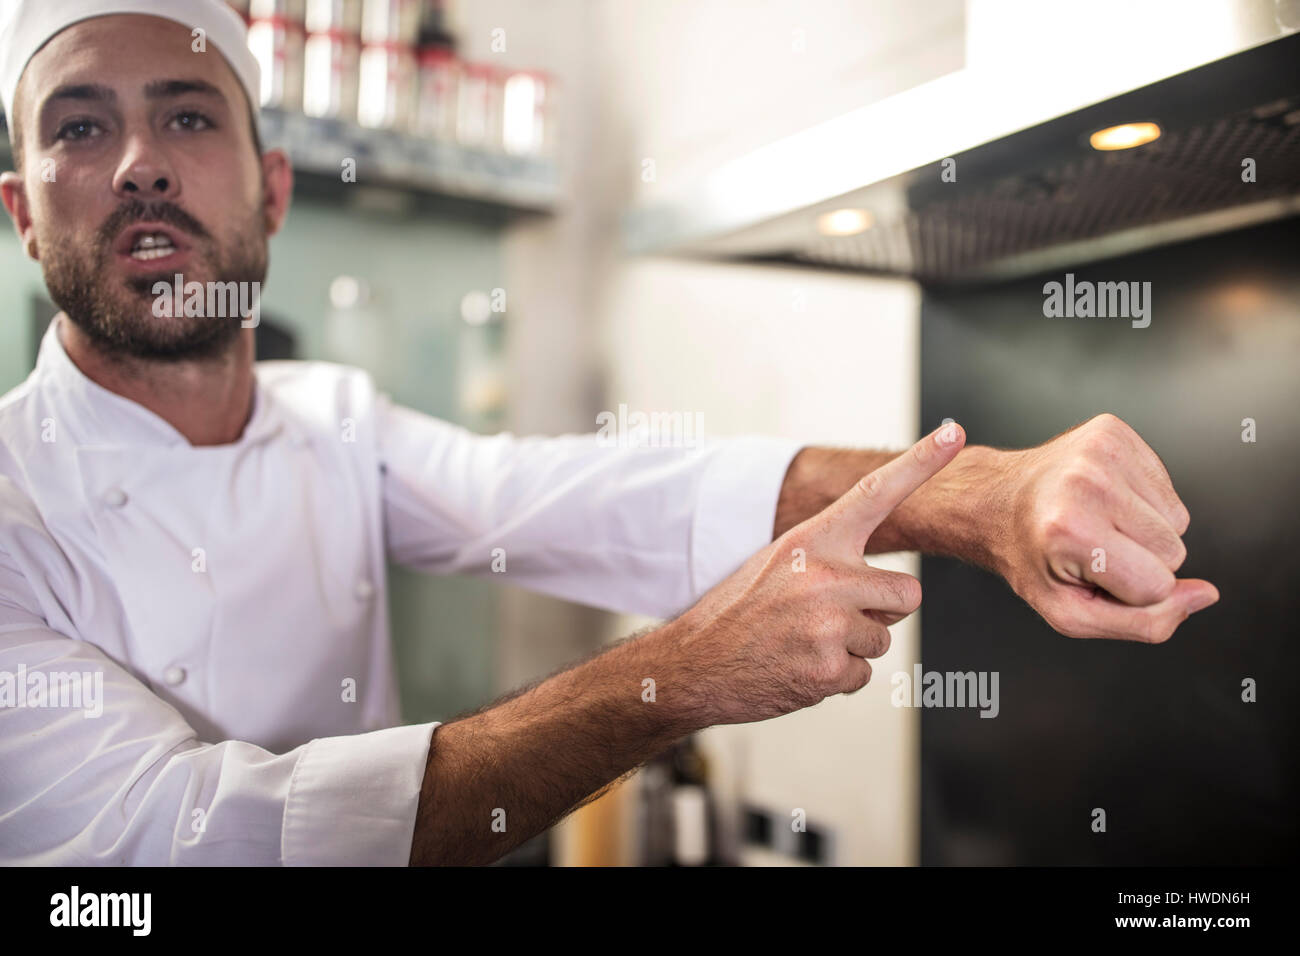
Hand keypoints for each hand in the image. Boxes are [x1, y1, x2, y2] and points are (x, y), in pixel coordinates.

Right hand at [672, 422, 966, 724]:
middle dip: (882, 611)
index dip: (921, 462)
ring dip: (853, 647)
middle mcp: (827, 574)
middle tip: (831, 618)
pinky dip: (837, 678)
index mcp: (814, 540)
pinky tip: (799, 668)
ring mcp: (829, 622)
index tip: (955, 433)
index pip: (876, 493)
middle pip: (907, 593)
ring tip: (803, 642)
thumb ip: (831, 557)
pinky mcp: (829, 667)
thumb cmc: (741, 612)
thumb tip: (885, 581)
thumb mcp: (780, 562)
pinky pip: (864, 675)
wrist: (695, 663)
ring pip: (883, 638)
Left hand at [988, 413, 1218, 642]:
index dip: (1129, 592)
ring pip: (1178, 521)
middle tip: (1089, 547)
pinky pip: (1168, 489)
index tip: (1088, 572)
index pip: (1157, 586)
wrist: (995, 502)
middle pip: (1174, 552)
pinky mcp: (1114, 431)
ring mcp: (1101, 451)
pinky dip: (1143, 501)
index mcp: (1071, 532)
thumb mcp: (1070, 613)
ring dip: (1143, 530)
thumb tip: (1206, 594)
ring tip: (1094, 522)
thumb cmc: (1032, 560)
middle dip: (1139, 560)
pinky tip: (1102, 500)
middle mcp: (1088, 484)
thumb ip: (1144, 623)